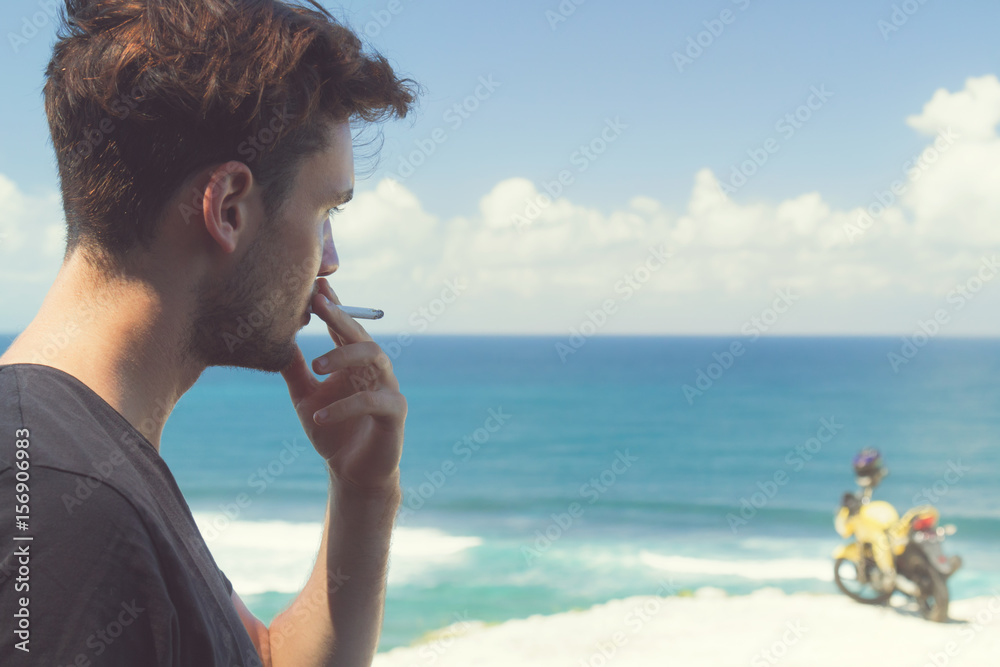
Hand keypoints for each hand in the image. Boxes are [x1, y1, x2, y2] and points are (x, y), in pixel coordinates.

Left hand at [280, 277, 405, 492]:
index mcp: (353, 362)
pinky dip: (345, 407)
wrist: (353, 472)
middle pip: (360, 333)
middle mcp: (374, 369)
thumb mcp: (305, 398)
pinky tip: (319, 417)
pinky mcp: (395, 412)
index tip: (314, 285)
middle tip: (318, 301)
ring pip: (375, 357)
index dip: (332, 306)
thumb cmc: (332, 432)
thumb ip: (295, 370)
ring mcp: (388, 388)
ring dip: (345, 355)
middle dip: (340, 316)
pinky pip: (373, 401)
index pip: (343, 327)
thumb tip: (275, 339)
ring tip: (316, 365)